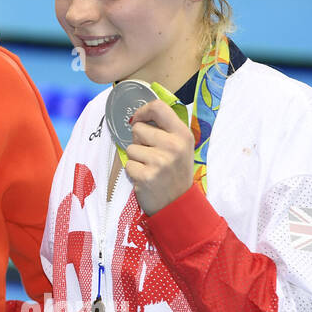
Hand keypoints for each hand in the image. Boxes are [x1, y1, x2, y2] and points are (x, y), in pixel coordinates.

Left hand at [123, 98, 195, 215]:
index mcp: (183, 134)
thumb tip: (138, 116)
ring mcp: (160, 161)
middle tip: (151, 155)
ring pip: (130, 147)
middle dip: (139, 141)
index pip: (158, 107)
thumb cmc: (175, 172)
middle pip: (138, 128)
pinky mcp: (147, 176)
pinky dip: (133, 171)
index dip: (143, 111)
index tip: (137, 119)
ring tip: (150, 167)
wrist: (178, 203)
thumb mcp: (180, 146)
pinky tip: (146, 177)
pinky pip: (127, 164)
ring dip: (136, 158)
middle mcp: (173, 145)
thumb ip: (165, 129)